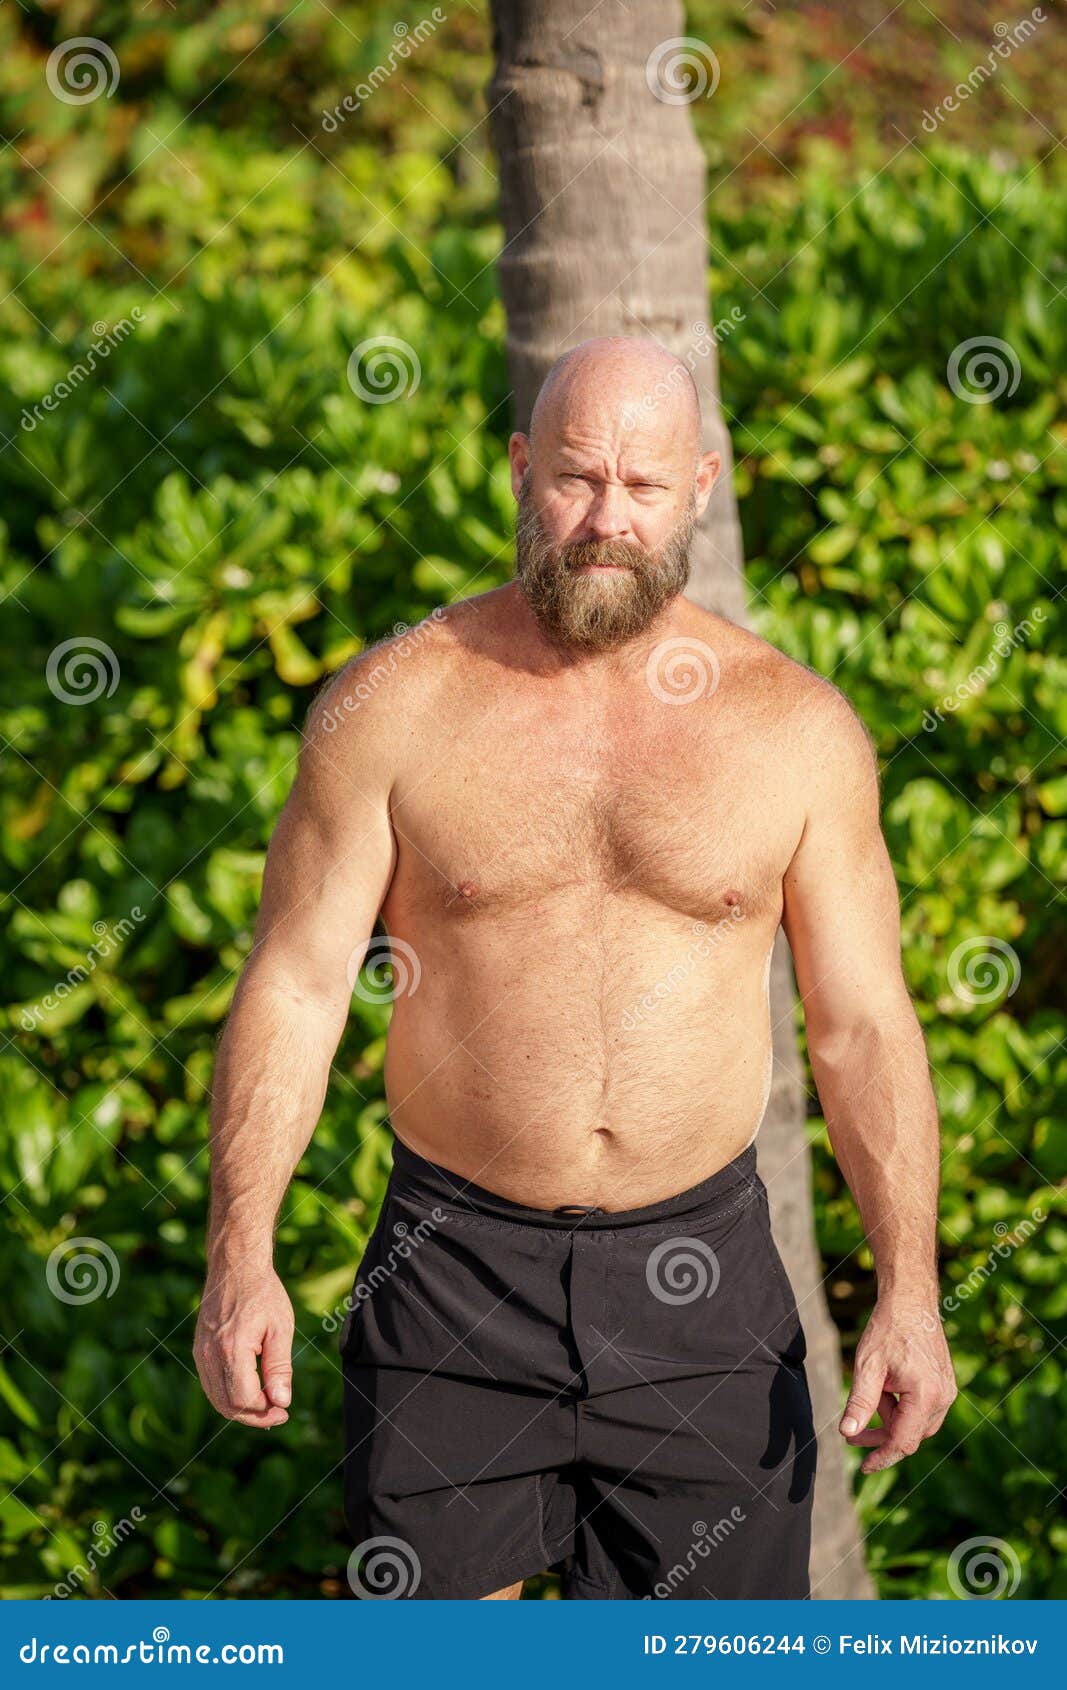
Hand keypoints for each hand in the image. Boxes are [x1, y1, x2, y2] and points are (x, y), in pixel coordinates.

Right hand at [193, 1265, 294, 1428]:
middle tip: (277, 1414)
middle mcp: (210, 1355)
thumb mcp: (281, 1328)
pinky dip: (228, 1396)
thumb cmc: (263, 1293)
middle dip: (254, 1416)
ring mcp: (201, 1353)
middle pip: (227, 1405)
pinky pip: (211, 1384)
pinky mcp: (200, 1350)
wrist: (235, 1266)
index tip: (284, 1411)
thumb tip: (281, 1401)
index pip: (244, 1399)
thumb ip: (279, 1367)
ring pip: (216, 1398)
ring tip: (266, 1406)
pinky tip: (250, 1391)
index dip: (265, 1412)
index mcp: (232, 1349)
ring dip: (240, 1409)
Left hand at [839, 1296, 955, 1473]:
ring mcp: (947, 1391)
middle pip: (911, 1435)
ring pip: (917, 1423)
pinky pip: (923, 1409)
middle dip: (881, 1437)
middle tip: (852, 1432)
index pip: (903, 1441)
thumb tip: (847, 1433)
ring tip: (873, 1394)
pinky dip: (901, 1407)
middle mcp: (943, 1398)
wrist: (910, 1300)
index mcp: (926, 1396)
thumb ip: (859, 1403)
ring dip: (891, 1420)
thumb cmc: (888, 1329)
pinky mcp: (945, 1385)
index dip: (882, 1457)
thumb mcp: (867, 1367)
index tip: (863, 1467)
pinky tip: (887, 1389)